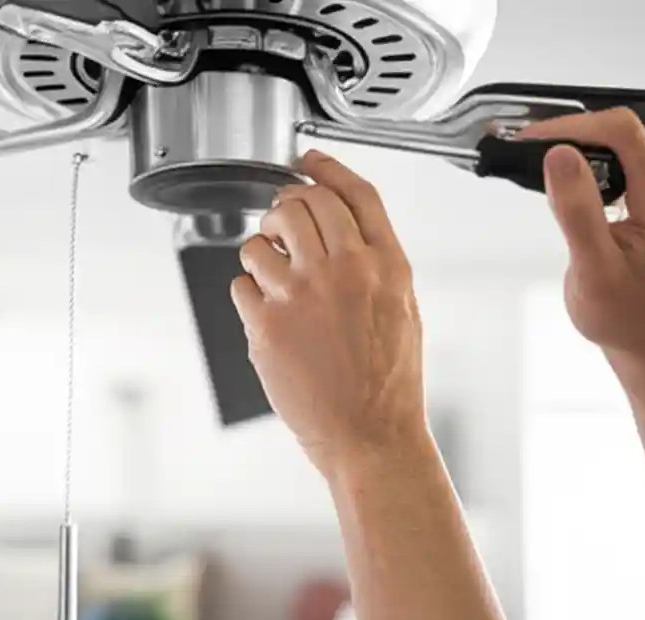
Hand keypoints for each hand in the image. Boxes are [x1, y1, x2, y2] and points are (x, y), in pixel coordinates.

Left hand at [230, 150, 429, 479]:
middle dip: (285, 208)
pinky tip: (267, 313)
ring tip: (274, 277)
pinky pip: (240, 283)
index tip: (306, 160)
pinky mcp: (267, 324)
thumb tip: (344, 227)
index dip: (325, 168)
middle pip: (302, 202)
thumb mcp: (404, 309)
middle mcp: (345, 271)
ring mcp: (302, 295)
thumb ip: (376, 262)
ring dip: (261, 251)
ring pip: (260, 239)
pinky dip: (248, 292)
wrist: (370, 435)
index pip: (353, 194)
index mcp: (386, 265)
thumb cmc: (388, 382)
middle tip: (282, 225)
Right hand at [519, 108, 644, 358]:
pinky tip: (572, 177)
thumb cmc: (622, 313)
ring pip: (624, 141)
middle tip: (529, 151)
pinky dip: (595, 159)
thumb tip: (560, 156)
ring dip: (583, 144)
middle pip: (624, 132)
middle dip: (573, 134)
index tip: (533, 139)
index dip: (574, 127)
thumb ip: (577, 210)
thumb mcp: (593, 269)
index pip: (623, 133)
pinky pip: (627, 158)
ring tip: (544, 162)